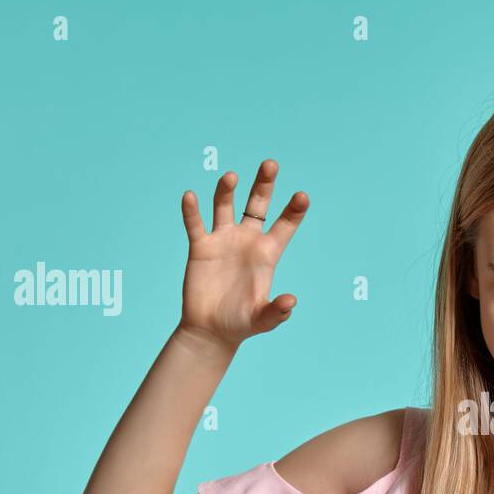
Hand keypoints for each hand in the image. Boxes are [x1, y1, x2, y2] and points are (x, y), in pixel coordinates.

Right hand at [178, 159, 308, 347]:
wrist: (211, 330)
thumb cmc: (241, 324)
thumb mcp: (262, 319)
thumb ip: (277, 311)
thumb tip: (292, 301)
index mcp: (267, 253)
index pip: (285, 225)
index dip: (294, 211)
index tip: (303, 196)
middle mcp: (246, 240)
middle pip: (257, 204)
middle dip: (264, 184)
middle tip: (271, 164)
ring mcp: (223, 240)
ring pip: (225, 206)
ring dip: (226, 190)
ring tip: (231, 176)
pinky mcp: (201, 247)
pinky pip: (195, 224)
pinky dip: (191, 210)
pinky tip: (190, 196)